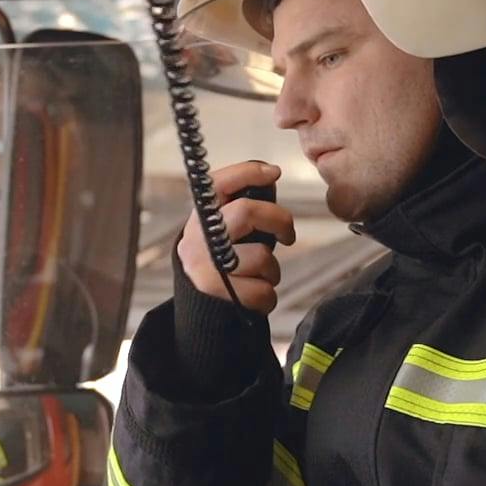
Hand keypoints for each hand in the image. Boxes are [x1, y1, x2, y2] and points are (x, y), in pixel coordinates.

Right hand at [177, 161, 295, 313]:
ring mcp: (204, 266)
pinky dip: (267, 296)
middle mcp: (197, 238)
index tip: (273, 172)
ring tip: (261, 276)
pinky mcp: (216, 293)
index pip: (219, 183)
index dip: (247, 172)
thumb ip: (239, 213)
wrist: (202, 313)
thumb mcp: (222, 235)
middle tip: (287, 235)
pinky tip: (255, 296)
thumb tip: (270, 179)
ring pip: (260, 256)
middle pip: (246, 212)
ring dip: (271, 270)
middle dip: (279, 220)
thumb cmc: (223, 266)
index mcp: (201, 218)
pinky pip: (261, 290)